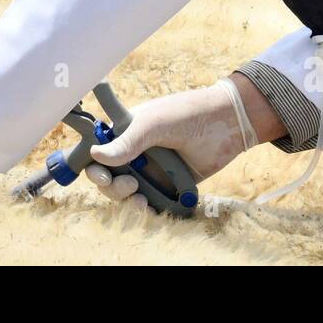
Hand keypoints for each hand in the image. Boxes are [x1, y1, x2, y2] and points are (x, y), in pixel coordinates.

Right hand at [84, 76, 278, 207]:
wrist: (227, 124)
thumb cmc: (186, 114)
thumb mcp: (153, 125)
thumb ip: (127, 142)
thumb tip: (95, 155)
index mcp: (125, 133)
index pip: (99, 154)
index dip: (96, 168)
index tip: (103, 177)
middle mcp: (135, 153)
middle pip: (110, 178)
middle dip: (113, 188)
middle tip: (131, 185)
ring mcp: (152, 170)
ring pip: (128, 193)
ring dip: (128, 201)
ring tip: (141, 202)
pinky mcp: (170, 185)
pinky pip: (151, 201)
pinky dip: (147, 209)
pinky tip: (150, 209)